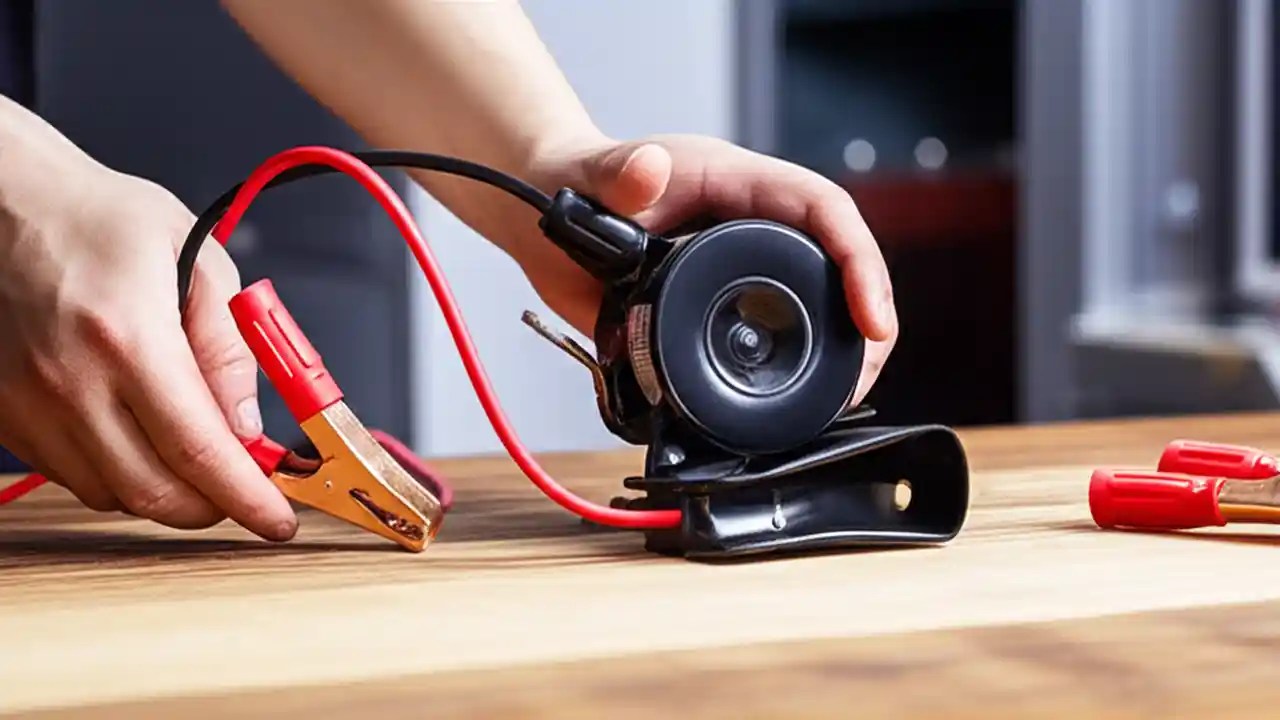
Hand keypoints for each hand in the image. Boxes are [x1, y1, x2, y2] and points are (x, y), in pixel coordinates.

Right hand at [0, 151, 295, 538]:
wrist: (7, 204)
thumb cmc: (102, 221)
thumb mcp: (199, 260)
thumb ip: (231, 349)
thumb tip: (250, 426)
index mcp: (129, 339)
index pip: (200, 452)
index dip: (248, 498)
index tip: (278, 520)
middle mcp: (71, 382)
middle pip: (156, 494)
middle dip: (214, 505)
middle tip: (247, 486)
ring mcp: (29, 406)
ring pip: (113, 496)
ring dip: (167, 491)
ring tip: (194, 451)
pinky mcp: (6, 417)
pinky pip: (74, 478)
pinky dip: (120, 475)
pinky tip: (142, 436)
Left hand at [516, 134, 896, 405]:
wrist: (542, 210)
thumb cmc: (574, 181)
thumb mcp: (594, 175)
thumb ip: (620, 174)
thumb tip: (648, 172)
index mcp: (738, 183)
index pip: (824, 211)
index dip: (858, 260)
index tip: (871, 318)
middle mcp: (751, 222)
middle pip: (838, 260)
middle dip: (867, 315)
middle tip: (865, 376)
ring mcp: (739, 264)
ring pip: (818, 297)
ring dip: (843, 346)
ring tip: (846, 397)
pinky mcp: (718, 301)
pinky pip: (776, 326)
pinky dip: (799, 362)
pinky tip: (805, 400)